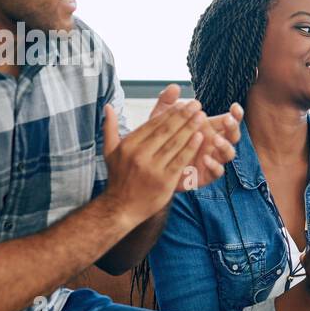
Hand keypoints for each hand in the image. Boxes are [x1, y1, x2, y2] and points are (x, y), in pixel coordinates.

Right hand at [101, 98, 204, 225]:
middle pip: (165, 130)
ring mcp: (152, 168)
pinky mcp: (164, 180)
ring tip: (201, 116)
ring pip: (175, 143)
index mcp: (128, 145)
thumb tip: (108, 106)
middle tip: (196, 103)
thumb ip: (110, 128)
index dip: (170, 112)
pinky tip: (200, 137)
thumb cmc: (118, 177)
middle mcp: (139, 155)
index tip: (182, 103)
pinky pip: (180, 160)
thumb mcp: (110, 151)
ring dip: (190, 128)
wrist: (121, 208)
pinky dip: (190, 148)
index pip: (152, 124)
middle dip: (183, 115)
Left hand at [148, 84, 242, 191]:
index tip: (234, 106)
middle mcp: (214, 143)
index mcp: (210, 128)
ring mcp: (212, 159)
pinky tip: (205, 158)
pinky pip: (217, 172)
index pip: (229, 119)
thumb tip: (174, 86)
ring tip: (216, 139)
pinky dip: (214, 165)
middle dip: (233, 127)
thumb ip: (168, 103)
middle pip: (233, 135)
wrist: (153, 166)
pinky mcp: (206, 175)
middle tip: (227, 120)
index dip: (236, 114)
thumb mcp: (162, 119)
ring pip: (229, 153)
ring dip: (225, 146)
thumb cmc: (162, 140)